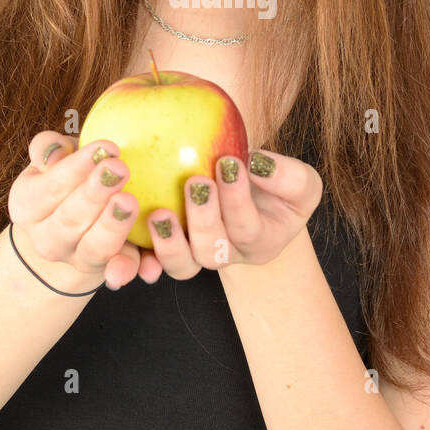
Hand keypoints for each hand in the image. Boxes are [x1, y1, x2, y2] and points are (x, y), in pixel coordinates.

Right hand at [7, 132, 161, 289]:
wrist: (74, 219)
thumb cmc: (68, 175)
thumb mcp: (55, 156)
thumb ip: (48, 148)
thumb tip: (53, 155)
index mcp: (27, 207)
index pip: (50, 188)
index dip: (76, 168)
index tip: (105, 147)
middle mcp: (47, 240)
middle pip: (69, 221)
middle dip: (95, 195)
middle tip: (120, 169)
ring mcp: (76, 259)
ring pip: (94, 249)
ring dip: (112, 226)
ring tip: (129, 201)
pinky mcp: (106, 270)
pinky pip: (120, 272)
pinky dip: (133, 268)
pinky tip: (150, 265)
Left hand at [128, 149, 323, 285]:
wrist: (255, 200)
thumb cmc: (278, 188)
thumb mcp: (300, 182)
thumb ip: (289, 176)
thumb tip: (257, 164)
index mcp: (261, 241)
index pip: (248, 228)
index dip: (237, 200)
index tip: (229, 163)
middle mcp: (228, 254)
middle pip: (213, 252)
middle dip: (203, 219)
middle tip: (195, 182)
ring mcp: (197, 255)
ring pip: (182, 265)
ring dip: (169, 243)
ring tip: (158, 214)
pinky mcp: (170, 249)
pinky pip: (152, 260)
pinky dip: (140, 257)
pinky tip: (129, 233)